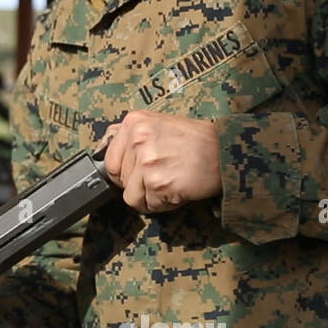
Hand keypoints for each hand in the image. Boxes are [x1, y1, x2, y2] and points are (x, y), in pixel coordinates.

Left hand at [100, 110, 221, 212]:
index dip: (126, 171)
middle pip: (119, 179)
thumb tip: (101, 151)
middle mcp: (137, 138)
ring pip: (131, 195)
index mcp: (133, 122)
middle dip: (139, 184)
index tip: (142, 171)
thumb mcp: (158, 124)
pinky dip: (162, 204)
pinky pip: (147, 205)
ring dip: (151, 196)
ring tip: (172, 181)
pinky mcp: (157, 183)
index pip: (110, 160)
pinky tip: (178, 189)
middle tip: (164, 174)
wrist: (227, 151)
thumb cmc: (196, 140)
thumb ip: (130, 136)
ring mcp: (146, 162)